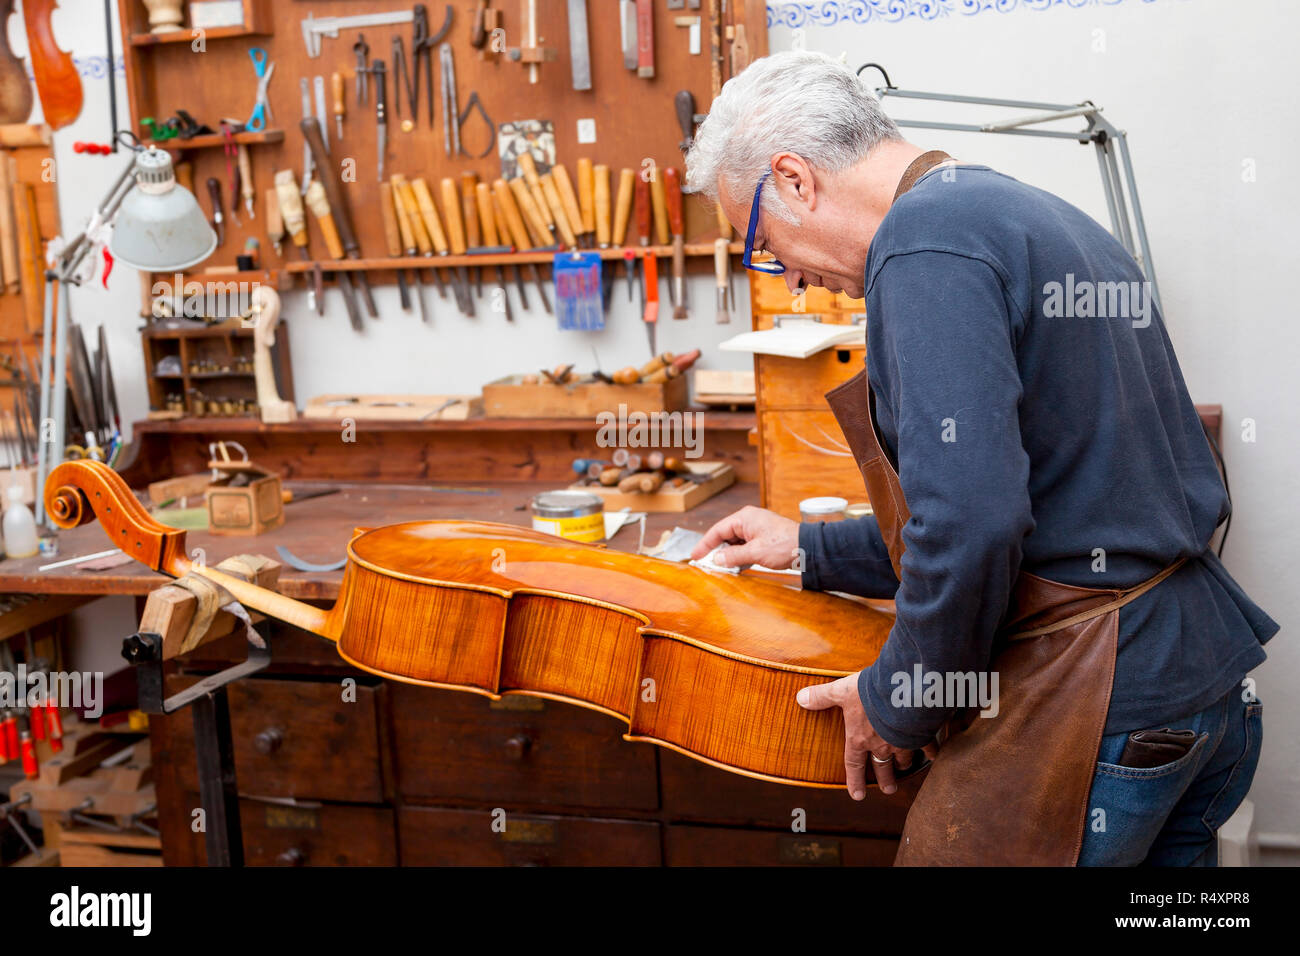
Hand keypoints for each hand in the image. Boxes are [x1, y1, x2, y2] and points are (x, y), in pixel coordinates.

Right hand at [690, 506, 800, 569]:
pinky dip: (740, 556)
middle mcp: (749, 520)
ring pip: (736, 542)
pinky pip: (746, 546)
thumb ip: (733, 556)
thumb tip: (717, 559)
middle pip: (725, 535)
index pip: (718, 530)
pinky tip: (738, 567)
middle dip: (717, 551)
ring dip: (730, 555)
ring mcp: (757, 529)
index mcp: (745, 518)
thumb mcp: (755, 553)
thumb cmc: (785, 545)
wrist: (810, 548)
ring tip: (724, 568)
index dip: (705, 544)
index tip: (695, 555)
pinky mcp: (764, 538)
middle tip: (708, 565)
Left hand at [797, 671, 937, 797]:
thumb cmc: (870, 693)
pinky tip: (936, 755)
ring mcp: (903, 743)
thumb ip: (822, 696)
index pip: (854, 764)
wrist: (903, 692)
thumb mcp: (841, 691)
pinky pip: (929, 746)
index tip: (857, 795)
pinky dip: (932, 751)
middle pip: (882, 767)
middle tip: (888, 790)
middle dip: (884, 779)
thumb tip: (800, 698)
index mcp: (860, 738)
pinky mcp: (921, 734)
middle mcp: (881, 745)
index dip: (854, 780)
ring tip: (906, 769)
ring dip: (904, 765)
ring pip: (904, 759)